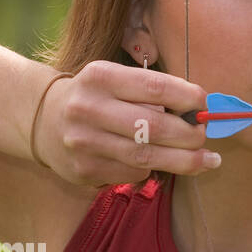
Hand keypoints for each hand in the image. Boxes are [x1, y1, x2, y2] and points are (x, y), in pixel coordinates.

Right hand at [32, 60, 220, 186]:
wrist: (43, 120)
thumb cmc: (99, 97)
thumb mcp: (118, 80)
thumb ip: (154, 91)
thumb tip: (202, 111)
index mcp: (101, 77)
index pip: (156, 86)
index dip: (188, 97)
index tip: (206, 105)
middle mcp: (87, 108)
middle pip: (154, 127)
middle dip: (190, 135)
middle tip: (205, 137)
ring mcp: (83, 142)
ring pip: (146, 157)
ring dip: (185, 161)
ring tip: (208, 160)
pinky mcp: (83, 169)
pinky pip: (132, 174)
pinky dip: (153, 170)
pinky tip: (160, 165)